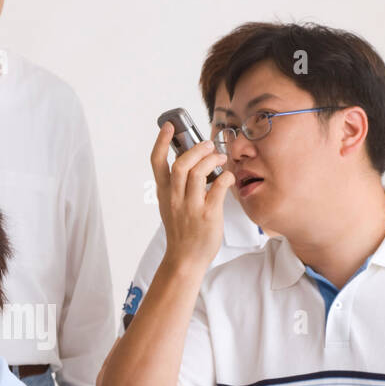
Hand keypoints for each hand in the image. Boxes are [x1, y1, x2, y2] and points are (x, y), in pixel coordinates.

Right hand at [150, 122, 232, 269]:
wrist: (185, 259)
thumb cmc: (181, 231)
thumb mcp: (171, 206)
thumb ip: (176, 186)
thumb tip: (191, 162)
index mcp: (164, 194)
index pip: (157, 163)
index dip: (161, 142)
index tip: (168, 126)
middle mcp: (175, 198)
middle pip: (180, 165)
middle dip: (195, 149)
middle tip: (208, 144)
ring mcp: (190, 207)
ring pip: (197, 173)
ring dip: (211, 160)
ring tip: (220, 158)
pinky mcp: (208, 215)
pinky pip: (218, 188)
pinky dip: (225, 177)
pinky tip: (228, 176)